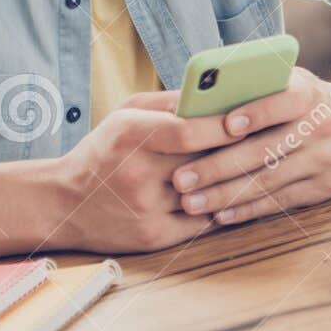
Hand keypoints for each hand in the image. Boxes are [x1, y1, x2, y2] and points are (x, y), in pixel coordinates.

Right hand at [52, 90, 242, 252]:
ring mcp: (146, 208)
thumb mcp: (124, 114)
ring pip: (209, 194)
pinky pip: (203, 223)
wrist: (63, 203)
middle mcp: (138, 172)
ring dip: (233, 183)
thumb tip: (216, 94)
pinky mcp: (152, 237)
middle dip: (238, 152)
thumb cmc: (102, 151)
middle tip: (267, 141)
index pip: (189, 130)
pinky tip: (232, 198)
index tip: (250, 120)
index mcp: (130, 134)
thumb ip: (167, 101)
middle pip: (204, 162)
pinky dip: (221, 210)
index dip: (225, 126)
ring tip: (256, 169)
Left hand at [167, 66, 330, 226]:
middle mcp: (317, 128)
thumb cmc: (311, 97)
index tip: (224, 126)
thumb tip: (195, 101)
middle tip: (181, 179)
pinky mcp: (322, 188)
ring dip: (225, 195)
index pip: (280, 103)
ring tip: (191, 203)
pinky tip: (219, 214)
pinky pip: (279, 201)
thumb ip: (254, 87)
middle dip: (218, 167)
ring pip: (268, 181)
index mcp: (307, 95)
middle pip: (264, 151)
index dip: (254, 114)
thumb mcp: (292, 80)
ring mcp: (321, 161)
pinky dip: (247, 209)